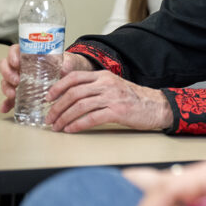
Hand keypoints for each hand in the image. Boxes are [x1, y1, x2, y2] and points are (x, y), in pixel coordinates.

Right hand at [0, 47, 92, 112]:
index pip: (15, 50)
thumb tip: (64, 67)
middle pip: (6, 66)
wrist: (72, 76)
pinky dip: (7, 103)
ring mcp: (21, 80)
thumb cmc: (67, 65)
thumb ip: (67, 63)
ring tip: (13, 95)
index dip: (12, 55)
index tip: (16, 63)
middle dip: (7, 73)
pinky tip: (6, 108)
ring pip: (6, 81)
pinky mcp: (23, 93)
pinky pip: (11, 98)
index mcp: (31, 55)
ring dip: (6, 88)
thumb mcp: (69, 61)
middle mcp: (23, 66)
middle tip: (16, 80)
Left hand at [44, 69, 172, 132]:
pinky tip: (71, 129)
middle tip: (49, 118)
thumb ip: (95, 87)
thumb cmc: (134, 98)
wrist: (156, 106)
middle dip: (57, 107)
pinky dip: (78, 125)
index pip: (74, 77)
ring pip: (79, 106)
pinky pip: (91, 118)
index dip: (58, 87)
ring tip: (57, 126)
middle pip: (73, 93)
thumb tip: (70, 97)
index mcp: (103, 76)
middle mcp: (106, 84)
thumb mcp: (113, 86)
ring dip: (64, 118)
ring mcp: (112, 97)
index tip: (48, 98)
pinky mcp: (117, 111)